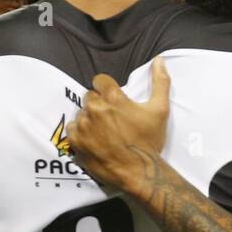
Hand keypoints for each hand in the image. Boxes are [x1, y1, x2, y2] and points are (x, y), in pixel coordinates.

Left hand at [67, 61, 170, 195]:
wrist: (139, 172)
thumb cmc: (149, 140)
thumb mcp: (160, 109)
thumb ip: (160, 82)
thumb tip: (159, 59)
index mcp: (113, 98)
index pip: (100, 80)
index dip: (107, 88)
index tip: (114, 99)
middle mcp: (95, 109)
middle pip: (89, 96)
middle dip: (99, 103)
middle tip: (111, 117)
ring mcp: (83, 126)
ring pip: (81, 113)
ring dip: (90, 118)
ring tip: (103, 130)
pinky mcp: (76, 142)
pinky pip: (72, 129)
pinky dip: (80, 132)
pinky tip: (93, 139)